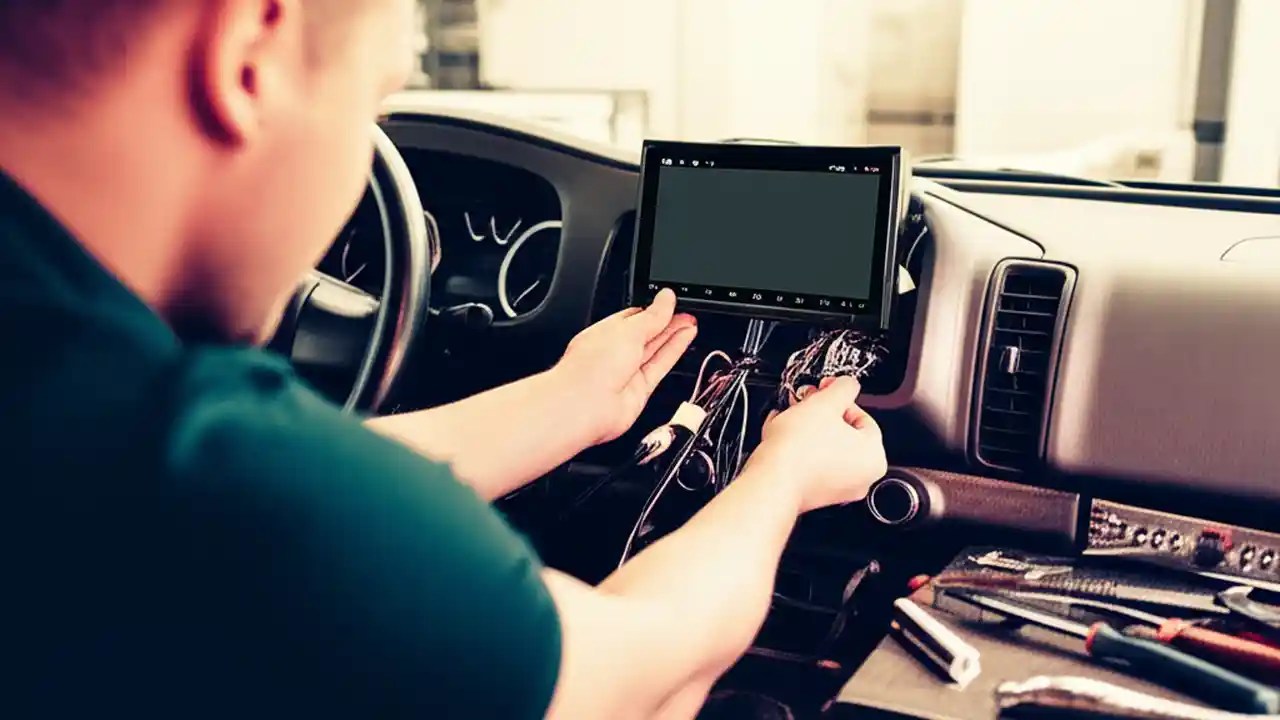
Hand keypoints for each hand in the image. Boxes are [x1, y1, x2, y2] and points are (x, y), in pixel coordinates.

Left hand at [555, 289, 697, 444]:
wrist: (585, 405)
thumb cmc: (590, 367)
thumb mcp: (627, 330)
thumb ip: (652, 316)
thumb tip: (666, 299)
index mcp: (604, 332)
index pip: (634, 317)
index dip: (654, 310)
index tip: (671, 303)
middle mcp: (615, 352)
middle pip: (647, 334)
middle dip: (667, 322)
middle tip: (686, 312)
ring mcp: (626, 372)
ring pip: (655, 350)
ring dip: (674, 335)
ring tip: (691, 322)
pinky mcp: (639, 390)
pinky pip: (660, 366)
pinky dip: (674, 352)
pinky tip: (684, 339)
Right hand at [749, 376, 887, 512]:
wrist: (772, 481)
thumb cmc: (799, 450)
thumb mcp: (825, 403)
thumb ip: (843, 387)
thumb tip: (847, 384)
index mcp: (873, 457)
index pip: (862, 416)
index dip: (840, 398)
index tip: (824, 390)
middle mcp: (861, 477)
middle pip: (844, 432)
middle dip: (822, 412)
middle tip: (806, 401)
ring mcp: (838, 489)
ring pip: (826, 446)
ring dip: (808, 426)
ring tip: (791, 416)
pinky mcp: (815, 494)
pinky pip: (813, 462)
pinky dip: (801, 447)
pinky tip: (785, 435)